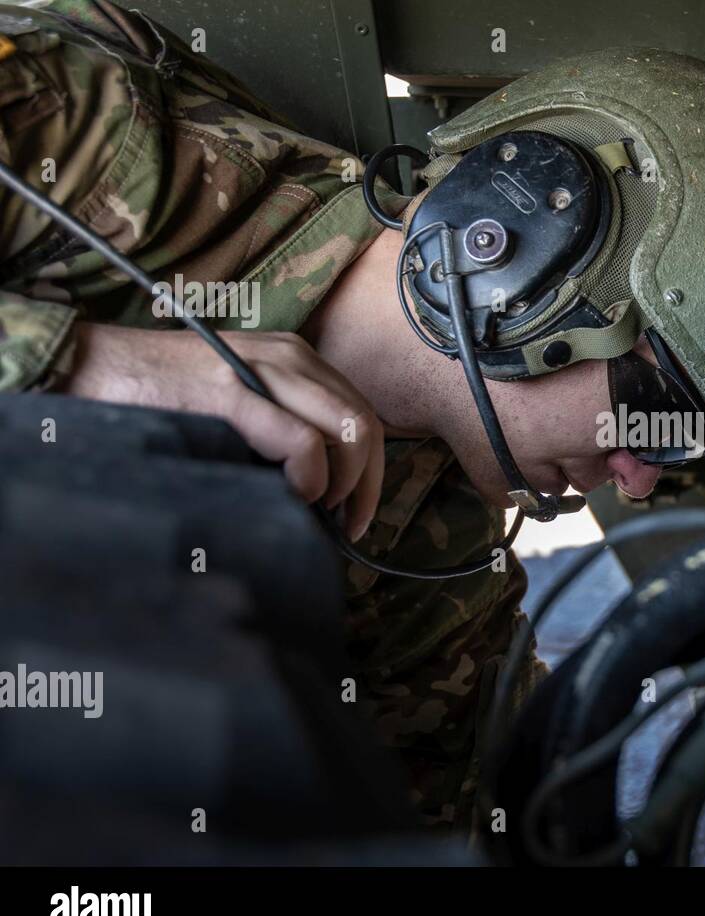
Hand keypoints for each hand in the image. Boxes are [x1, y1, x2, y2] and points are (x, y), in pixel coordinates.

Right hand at [62, 323, 383, 540]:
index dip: (371, 470)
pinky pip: (305, 444)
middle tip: (346, 525)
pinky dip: (312, 479)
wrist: (89, 368)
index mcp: (293, 358)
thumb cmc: (158, 398)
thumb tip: (319, 489)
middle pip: (366, 424)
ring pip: (350, 430)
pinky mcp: (234, 396)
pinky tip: (292, 496)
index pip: (362, 414)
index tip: (356, 512)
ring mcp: (262, 372)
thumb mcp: (237, 401)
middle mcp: (288, 357)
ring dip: (345, 484)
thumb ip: (279, 428)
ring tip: (317, 512)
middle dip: (367, 484)